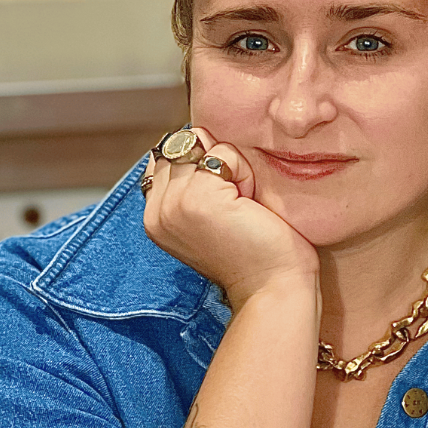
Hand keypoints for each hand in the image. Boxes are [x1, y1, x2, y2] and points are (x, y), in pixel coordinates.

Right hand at [141, 129, 318, 308]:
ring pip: (201, 144)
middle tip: (235, 206)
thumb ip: (191, 186)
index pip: (165, 155)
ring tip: (242, 206)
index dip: (200, 164)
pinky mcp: (198, 197)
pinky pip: (224, 153)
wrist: (272, 288)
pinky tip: (250, 206)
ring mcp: (174, 204)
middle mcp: (157, 211)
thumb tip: (196, 138)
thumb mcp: (210, 217)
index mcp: (154, 218)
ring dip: (231, 167)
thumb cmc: (255, 253)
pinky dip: (246, 172)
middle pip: (181, 144)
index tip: (223, 203)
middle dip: (215, 163)